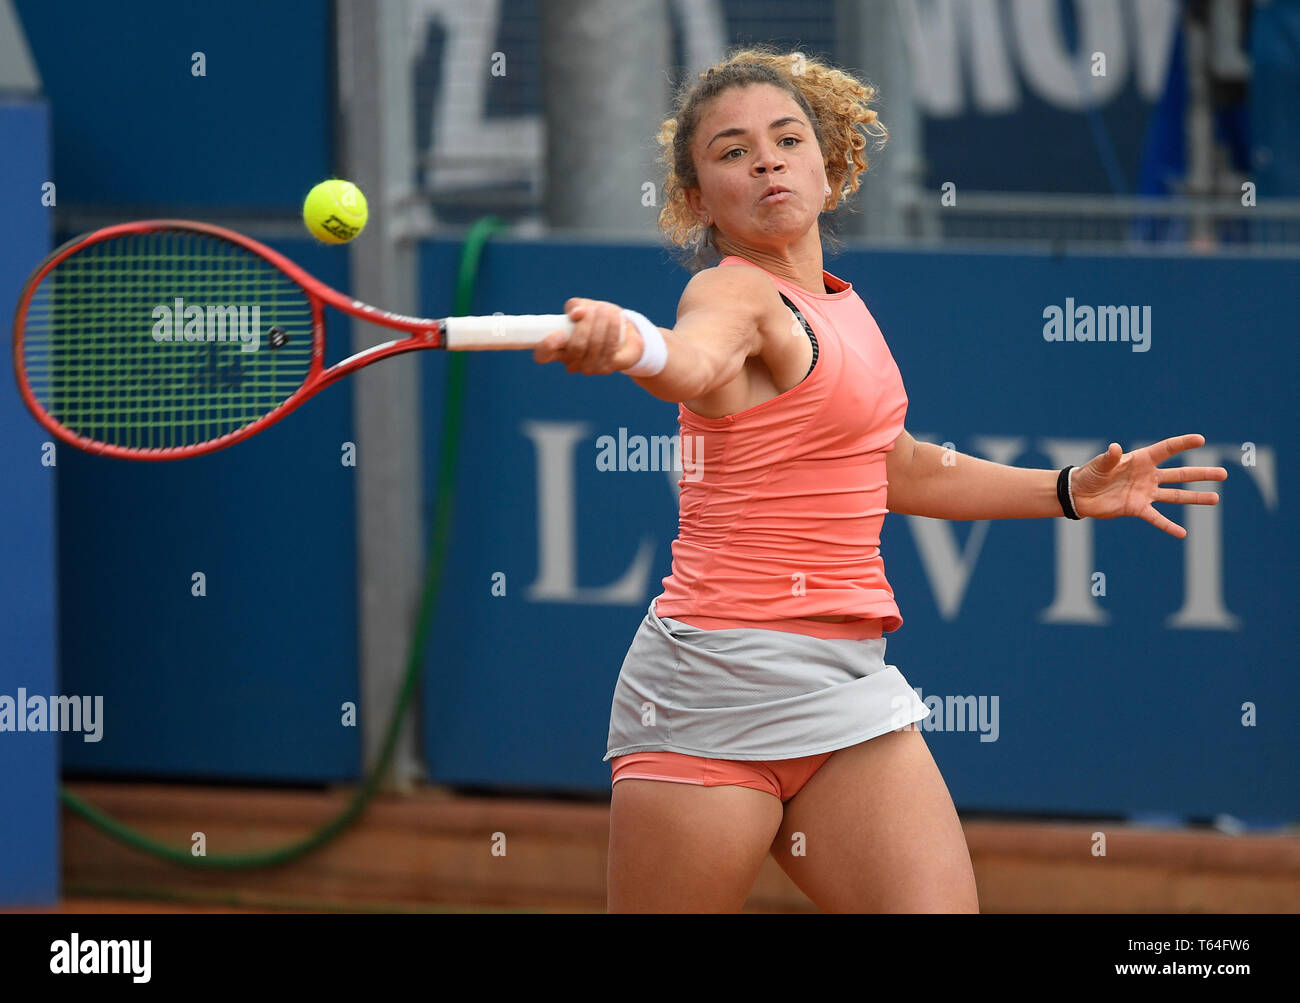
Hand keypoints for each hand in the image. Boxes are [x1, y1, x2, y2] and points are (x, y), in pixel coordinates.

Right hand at [532, 298, 644, 374]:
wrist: (622, 332)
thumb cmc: (594, 319)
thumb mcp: (582, 307)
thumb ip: (575, 306)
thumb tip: (578, 313)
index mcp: (556, 350)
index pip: (543, 355)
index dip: (548, 346)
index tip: (559, 332)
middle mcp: (571, 363)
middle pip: (576, 347)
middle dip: (586, 325)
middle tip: (594, 309)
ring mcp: (588, 368)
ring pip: (594, 346)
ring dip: (601, 324)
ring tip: (606, 309)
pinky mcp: (607, 368)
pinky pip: (610, 348)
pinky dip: (613, 330)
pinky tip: (616, 318)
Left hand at [1070, 433, 1226, 537]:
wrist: (1080, 494)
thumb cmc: (1091, 473)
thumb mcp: (1100, 464)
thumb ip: (1110, 458)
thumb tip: (1115, 448)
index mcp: (1141, 460)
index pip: (1166, 449)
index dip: (1182, 444)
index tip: (1200, 439)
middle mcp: (1148, 476)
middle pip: (1180, 474)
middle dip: (1201, 474)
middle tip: (1223, 473)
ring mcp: (1146, 493)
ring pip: (1175, 495)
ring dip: (1195, 497)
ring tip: (1216, 498)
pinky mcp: (1138, 508)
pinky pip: (1156, 518)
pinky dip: (1168, 526)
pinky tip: (1183, 533)